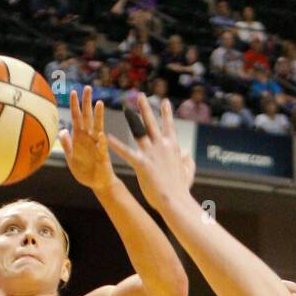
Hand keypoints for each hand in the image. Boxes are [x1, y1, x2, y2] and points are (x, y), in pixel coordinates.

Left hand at [59, 86, 115, 193]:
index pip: (76, 117)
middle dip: (87, 103)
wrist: (97, 183)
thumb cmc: (85, 170)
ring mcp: (96, 145)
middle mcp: (89, 137)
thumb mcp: (71, 158)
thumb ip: (66, 145)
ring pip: (97, 127)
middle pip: (87, 117)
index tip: (73, 92)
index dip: (74, 105)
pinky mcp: (102, 155)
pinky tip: (101, 135)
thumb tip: (62, 131)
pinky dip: (101, 141)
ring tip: (99, 103)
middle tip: (87, 88)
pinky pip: (102, 147)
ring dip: (98, 116)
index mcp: (79, 137)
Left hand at [107, 95, 193, 212]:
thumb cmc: (181, 189)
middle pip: (152, 122)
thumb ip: (187, 160)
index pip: (169, 125)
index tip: (164, 101)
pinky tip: (107, 137)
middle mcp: (161, 145)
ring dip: (131, 118)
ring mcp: (151, 153)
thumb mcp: (188, 171)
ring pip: (139, 130)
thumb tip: (187, 153)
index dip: (166, 113)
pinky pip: (126, 152)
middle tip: (140, 95)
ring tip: (125, 107)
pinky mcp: (141, 163)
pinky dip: (116, 144)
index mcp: (173, 146)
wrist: (175, 199)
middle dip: (146, 108)